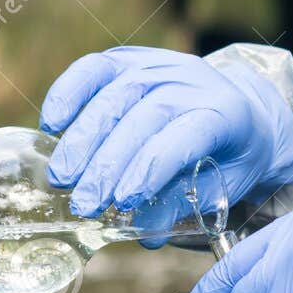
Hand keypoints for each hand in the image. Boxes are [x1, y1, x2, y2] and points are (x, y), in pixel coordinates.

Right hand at [40, 46, 292, 216]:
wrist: (240, 107)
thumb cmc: (228, 155)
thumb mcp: (220, 186)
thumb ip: (183, 205)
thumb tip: (145, 233)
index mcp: (224, 113)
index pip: (185, 135)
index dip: (152, 168)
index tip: (124, 201)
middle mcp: (192, 81)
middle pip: (145, 114)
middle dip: (109, 163)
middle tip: (84, 203)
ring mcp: (159, 64)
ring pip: (116, 93)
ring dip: (83, 139)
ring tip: (62, 178)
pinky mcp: (130, 58)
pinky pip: (95, 68)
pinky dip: (68, 93)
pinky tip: (52, 125)